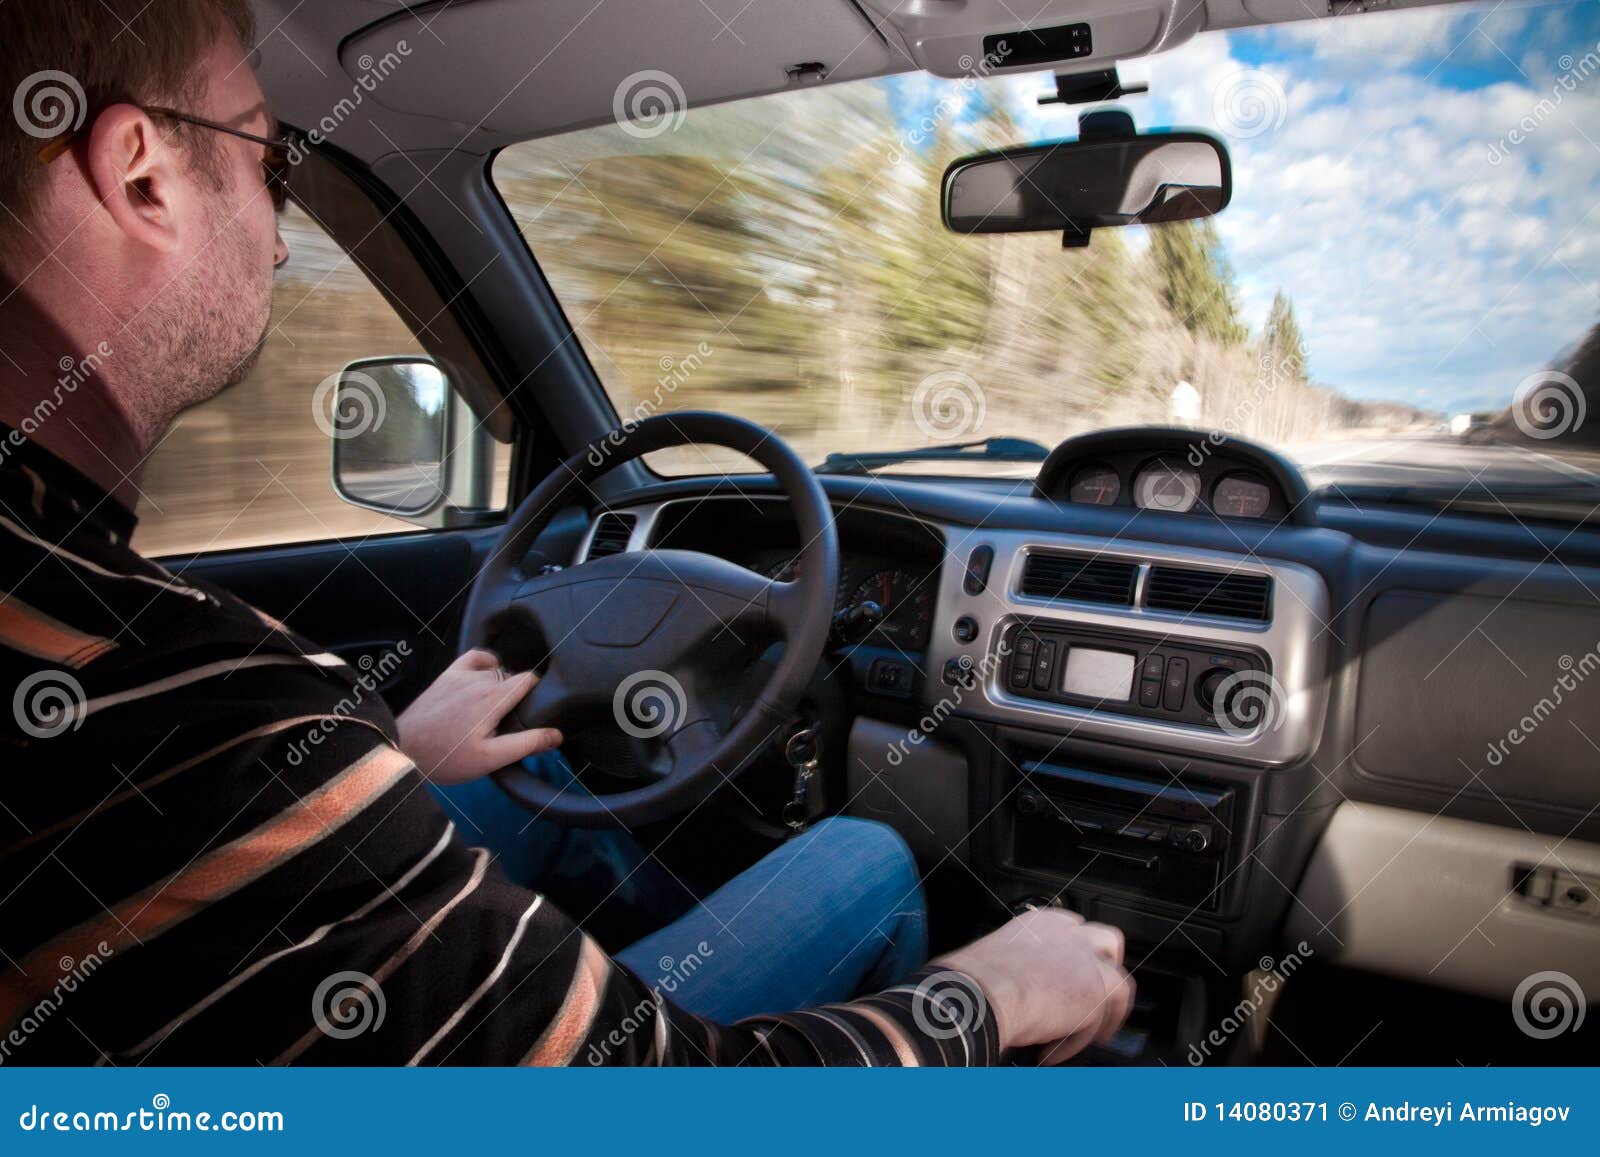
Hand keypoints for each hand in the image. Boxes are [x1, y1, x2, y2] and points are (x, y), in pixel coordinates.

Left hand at [396, 649, 562, 785]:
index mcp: (493, 698)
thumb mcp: (491, 758)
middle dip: (518, 694)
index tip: (537, 707)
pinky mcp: (446, 676)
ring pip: (495, 670)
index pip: (529, 679)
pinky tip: (487, 675)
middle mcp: (478, 680)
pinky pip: (474, 657)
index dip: (538, 692)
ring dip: (501, 684)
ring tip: (497, 709)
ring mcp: (460, 675)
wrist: (403, 750)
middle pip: (512, 676)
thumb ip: (526, 744)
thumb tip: (556, 735)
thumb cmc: (445, 757)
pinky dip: (485, 662)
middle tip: (512, 720)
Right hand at [930, 907, 1133, 1062]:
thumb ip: (1013, 969)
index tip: (1071, 975)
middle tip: (1096, 999)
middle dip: (1106, 969)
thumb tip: (1009, 992)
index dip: (1077, 954)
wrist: (978, 994)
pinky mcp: (1097, 988)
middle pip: (1107, 942)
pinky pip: (1104, 1018)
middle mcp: (1066, 933)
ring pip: (1117, 982)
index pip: (1072, 927)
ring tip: (1088, 1036)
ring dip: (1102, 1013)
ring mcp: (1086, 958)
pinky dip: (1081, 1039)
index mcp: (1038, 922)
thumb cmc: (970, 981)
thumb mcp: (993, 963)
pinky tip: (1056, 1051)